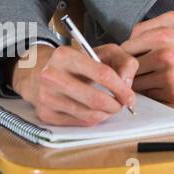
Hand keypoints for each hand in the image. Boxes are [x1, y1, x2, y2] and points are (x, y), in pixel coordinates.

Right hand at [12, 43, 138, 125]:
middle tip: (121, 105)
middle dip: (115, 105)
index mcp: (66, 55)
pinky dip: (93, 119)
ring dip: (106, 114)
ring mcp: (46, 96)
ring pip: (88, 113)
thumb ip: (124, 62)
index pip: (102, 74)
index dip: (121, 89)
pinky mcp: (45, 113)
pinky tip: (95, 111)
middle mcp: (51, 76)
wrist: (43, 72)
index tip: (130, 97)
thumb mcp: (105, 52)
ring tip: (110, 107)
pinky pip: (78, 122)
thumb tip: (126, 84)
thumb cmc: (80, 61)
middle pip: (95, 98)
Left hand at [120, 11, 173, 101]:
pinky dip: (151, 90)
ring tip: (149, 75)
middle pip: (127, 67)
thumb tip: (128, 37)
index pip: (125, 47)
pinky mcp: (173, 93)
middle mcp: (164, 55)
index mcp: (163, 35)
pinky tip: (161, 83)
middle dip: (129, 68)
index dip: (125, 52)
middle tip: (137, 67)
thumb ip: (149, 24)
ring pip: (135, 83)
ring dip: (138, 81)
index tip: (129, 56)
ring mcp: (168, 76)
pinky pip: (148, 93)